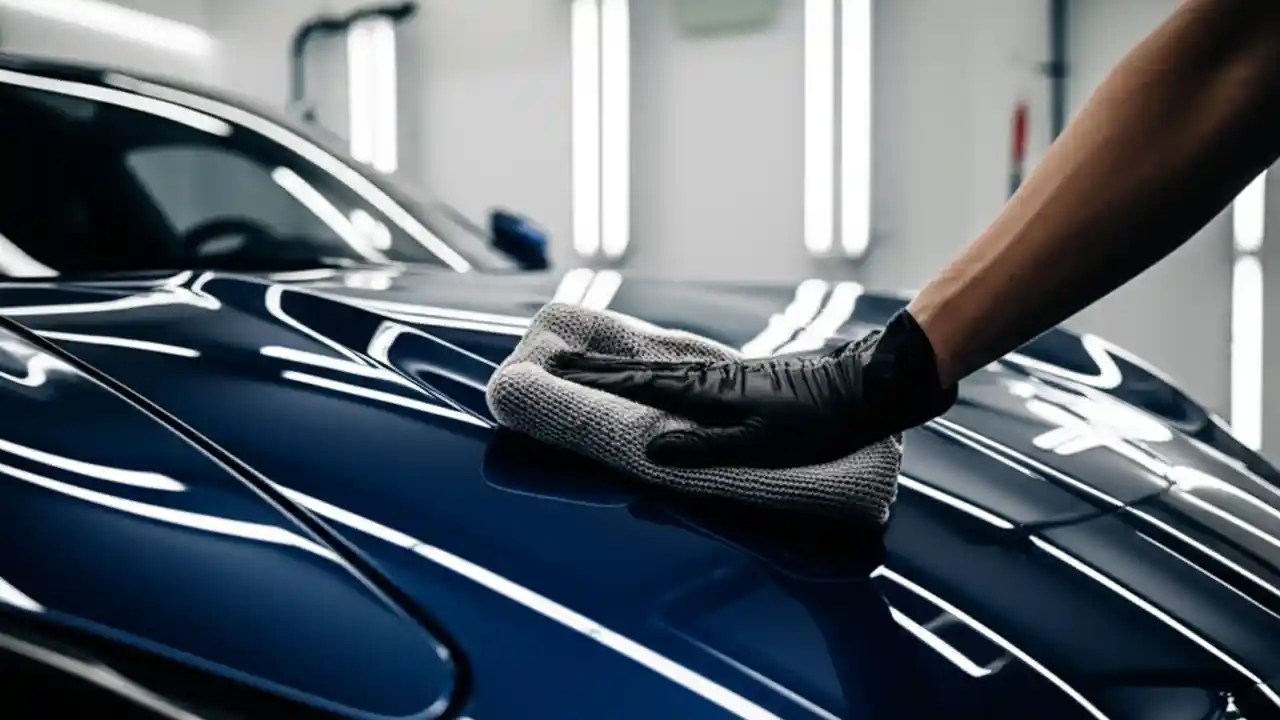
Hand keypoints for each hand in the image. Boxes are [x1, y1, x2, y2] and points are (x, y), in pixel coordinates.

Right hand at [549, 310, 956, 467]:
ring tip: (590, 368)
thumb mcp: (761, 447)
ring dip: (620, 369)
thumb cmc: (816, 426)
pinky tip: (653, 375)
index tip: (555, 370)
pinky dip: (653, 372)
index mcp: (706, 395)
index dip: (594, 382)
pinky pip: (680, 372)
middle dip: (596, 370)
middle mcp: (707, 379)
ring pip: (658, 370)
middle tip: (555, 361)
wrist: (863, 388)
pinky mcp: (740, 378)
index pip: (636, 387)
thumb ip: (703, 449)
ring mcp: (723, 375)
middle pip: (639, 372)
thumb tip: (650, 451)